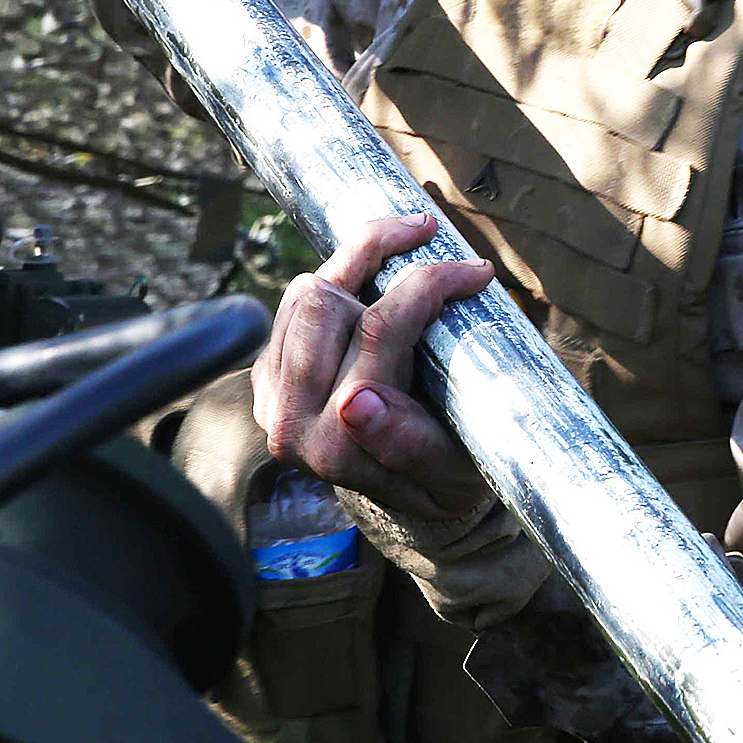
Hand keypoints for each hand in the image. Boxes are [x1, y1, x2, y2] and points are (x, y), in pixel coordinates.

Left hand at [253, 213, 497, 523]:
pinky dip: (339, 277)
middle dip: (387, 264)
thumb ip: (406, 442)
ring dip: (358, 263)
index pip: (379, 332)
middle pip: (325, 301)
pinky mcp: (267, 373)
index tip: (476, 272)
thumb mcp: (450, 470)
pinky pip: (293, 301)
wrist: (411, 492)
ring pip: (303, 292)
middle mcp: (291, 423)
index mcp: (338, 447)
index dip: (430, 286)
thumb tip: (355, 405)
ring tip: (409, 251)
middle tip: (437, 250)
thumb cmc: (446, 476)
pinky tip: (379, 279)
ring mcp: (271, 396)